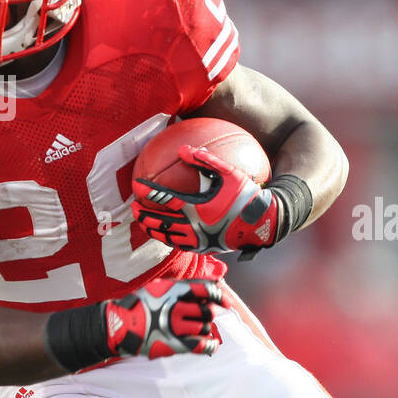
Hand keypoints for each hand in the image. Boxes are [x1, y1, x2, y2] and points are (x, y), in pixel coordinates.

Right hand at [103, 277, 223, 358]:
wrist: (118, 325)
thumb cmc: (140, 306)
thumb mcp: (158, 288)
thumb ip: (181, 287)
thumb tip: (209, 285)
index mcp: (173, 291)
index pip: (207, 290)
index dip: (219, 297)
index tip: (224, 303)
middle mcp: (175, 307)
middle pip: (207, 311)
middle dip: (206, 315)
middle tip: (200, 318)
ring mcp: (174, 326)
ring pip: (204, 328)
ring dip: (204, 329)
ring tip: (196, 330)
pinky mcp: (173, 344)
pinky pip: (202, 345)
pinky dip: (210, 345)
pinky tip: (211, 344)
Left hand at [133, 147, 278, 254]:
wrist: (264, 222)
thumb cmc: (247, 195)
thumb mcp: (230, 172)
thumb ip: (205, 160)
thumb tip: (183, 149)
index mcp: (198, 207)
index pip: (165, 198)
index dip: (148, 191)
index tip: (136, 185)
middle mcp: (195, 226)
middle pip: (160, 222)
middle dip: (144, 215)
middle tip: (133, 208)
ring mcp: (199, 240)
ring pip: (168, 237)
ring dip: (153, 230)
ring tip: (144, 223)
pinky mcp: (205, 248)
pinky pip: (180, 245)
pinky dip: (168, 239)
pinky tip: (165, 234)